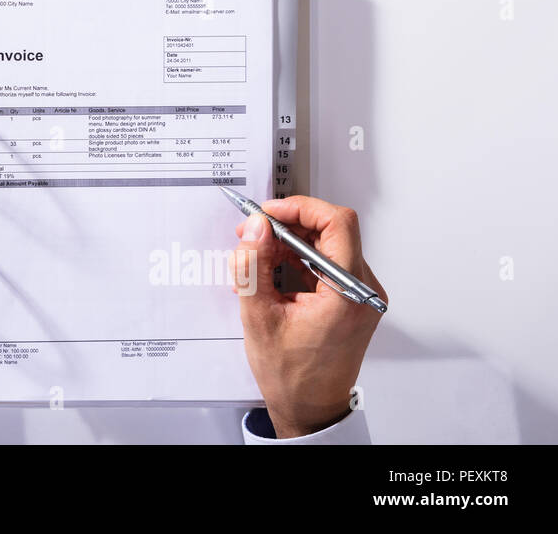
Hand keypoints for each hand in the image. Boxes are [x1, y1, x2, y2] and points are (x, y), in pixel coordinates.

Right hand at [231, 195, 386, 437]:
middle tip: (252, 234)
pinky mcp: (352, 299)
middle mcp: (363, 290)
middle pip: (331, 231)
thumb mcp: (258, 317)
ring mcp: (360, 295)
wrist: (310, 408)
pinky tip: (270, 272)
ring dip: (289, 244)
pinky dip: (297, 260)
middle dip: (287, 226)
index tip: (269, 214)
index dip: (300, 208)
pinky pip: (326, 263)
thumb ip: (253, 266)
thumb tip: (256, 228)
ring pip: (326, 245)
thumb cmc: (290, 375)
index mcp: (348, 294)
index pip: (337, 224)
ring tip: (256, 259)